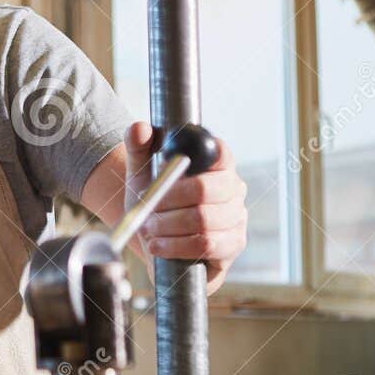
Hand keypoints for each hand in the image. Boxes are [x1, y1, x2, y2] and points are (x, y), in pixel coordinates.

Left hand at [123, 121, 247, 293]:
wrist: (155, 237)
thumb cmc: (153, 199)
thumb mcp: (141, 172)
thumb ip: (139, 147)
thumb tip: (139, 128)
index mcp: (217, 164)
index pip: (218, 152)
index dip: (195, 158)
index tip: (165, 166)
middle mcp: (233, 188)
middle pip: (205, 189)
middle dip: (167, 200)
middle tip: (145, 208)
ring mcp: (236, 217)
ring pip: (203, 220)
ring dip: (167, 225)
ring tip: (148, 228)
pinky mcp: (232, 245)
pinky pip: (207, 245)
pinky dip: (176, 246)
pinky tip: (158, 245)